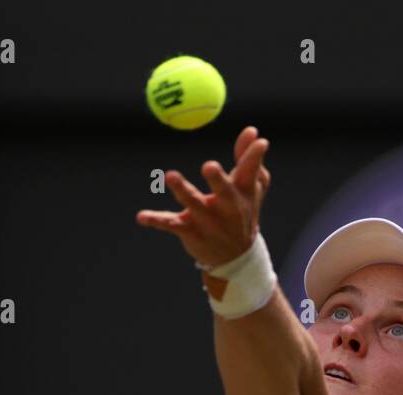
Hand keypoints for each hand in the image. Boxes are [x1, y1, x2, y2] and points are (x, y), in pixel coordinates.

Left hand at [136, 125, 271, 269]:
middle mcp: (226, 206)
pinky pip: (170, 224)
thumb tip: (253, 130)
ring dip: (182, 190)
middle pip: (224, 191)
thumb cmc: (241, 212)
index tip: (261, 142)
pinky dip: (155, 220)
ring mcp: (207, 220)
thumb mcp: (250, 188)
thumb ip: (249, 159)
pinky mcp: (189, 231)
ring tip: (170, 175)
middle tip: (209, 165)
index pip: (250, 172)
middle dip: (217, 179)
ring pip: (193, 203)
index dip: (254, 157)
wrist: (235, 257)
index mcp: (242, 193)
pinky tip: (141, 217)